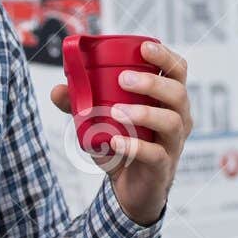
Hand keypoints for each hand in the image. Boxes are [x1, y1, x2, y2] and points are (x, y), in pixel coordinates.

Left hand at [51, 40, 191, 225]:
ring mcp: (173, 143)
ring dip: (144, 113)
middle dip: (152, 83)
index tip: (144, 47)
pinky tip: (115, 142)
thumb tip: (58, 90)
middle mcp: (178, 118)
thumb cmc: (123, 145)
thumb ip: (80, 104)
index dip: (165, 56)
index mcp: (167, 100)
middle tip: (123, 79)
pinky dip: (134, 146)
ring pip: (171, 122)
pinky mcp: (163, 167)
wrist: (130, 189)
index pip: (178, 71)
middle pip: (178, 93)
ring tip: (117, 112)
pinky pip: (155, 154)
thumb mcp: (100, 120)